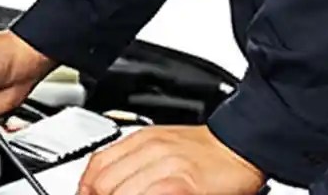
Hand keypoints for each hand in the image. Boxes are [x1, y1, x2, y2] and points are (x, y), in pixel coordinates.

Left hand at [78, 126, 265, 194]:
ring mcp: (166, 166)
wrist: (242, 144)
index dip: (85, 188)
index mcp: (142, 139)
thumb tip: (110, 185)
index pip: (97, 165)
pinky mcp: (183, 183)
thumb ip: (135, 162)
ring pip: (121, 192)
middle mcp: (150, 150)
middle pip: (104, 183)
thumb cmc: (207, 152)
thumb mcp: (163, 147)